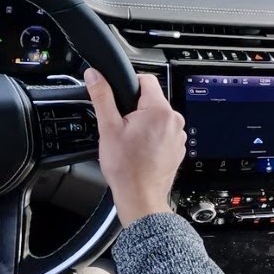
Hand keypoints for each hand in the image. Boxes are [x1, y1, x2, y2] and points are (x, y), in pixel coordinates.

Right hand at [86, 68, 185, 225]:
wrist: (140, 198)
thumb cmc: (126, 168)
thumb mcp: (108, 127)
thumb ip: (102, 96)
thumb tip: (94, 76)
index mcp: (160, 110)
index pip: (147, 79)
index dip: (130, 85)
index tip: (120, 100)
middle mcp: (174, 121)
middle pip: (152, 100)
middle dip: (135, 109)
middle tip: (121, 127)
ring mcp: (178, 136)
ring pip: (157, 118)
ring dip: (144, 124)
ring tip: (130, 142)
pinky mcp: (178, 149)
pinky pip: (163, 133)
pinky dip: (152, 138)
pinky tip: (140, 151)